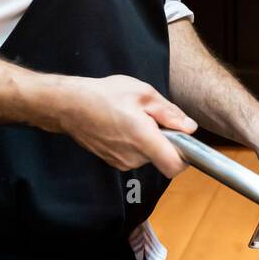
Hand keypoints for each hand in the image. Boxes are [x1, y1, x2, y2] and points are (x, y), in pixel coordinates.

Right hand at [49, 74, 194, 176]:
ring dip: (149, 140)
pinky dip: (136, 143)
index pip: (174, 166)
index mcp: (142, 139)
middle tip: (151, 117)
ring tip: (134, 118)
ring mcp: (121, 162)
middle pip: (163, 157)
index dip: (185, 158)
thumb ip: (170, 113)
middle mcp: (132, 156)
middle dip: (164, 139)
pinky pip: (135, 155)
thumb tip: (189, 127)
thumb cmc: (104, 95)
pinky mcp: (113, 162)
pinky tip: (123, 126)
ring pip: (149, 155)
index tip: (184, 141)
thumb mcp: (143, 93)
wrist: (69, 105)